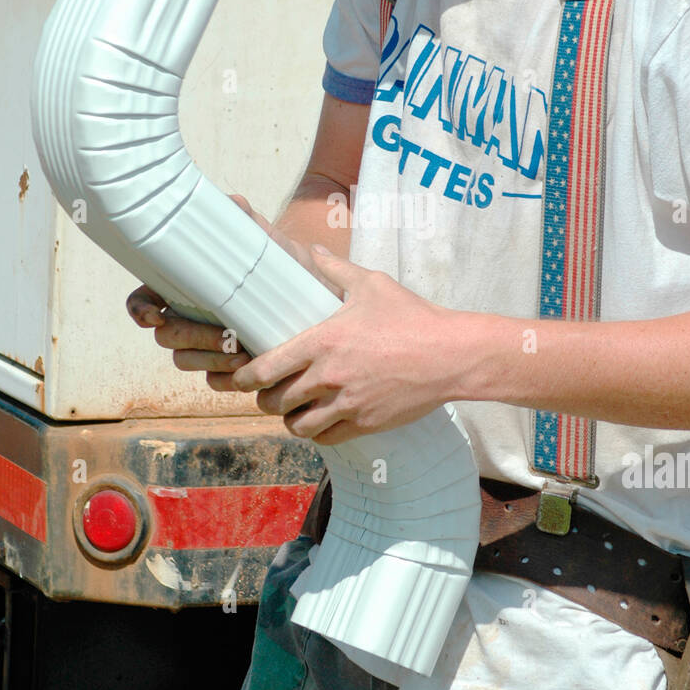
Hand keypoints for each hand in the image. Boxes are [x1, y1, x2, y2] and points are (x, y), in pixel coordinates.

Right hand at [125, 194, 344, 383]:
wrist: (319, 298)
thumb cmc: (286, 266)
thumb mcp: (272, 244)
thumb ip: (251, 223)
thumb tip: (235, 204)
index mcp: (188, 286)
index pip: (145, 299)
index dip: (141, 309)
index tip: (156, 315)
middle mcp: (189, 316)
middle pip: (166, 335)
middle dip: (192, 337)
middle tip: (227, 336)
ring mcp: (204, 345)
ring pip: (184, 360)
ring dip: (209, 360)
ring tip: (242, 355)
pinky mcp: (225, 368)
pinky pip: (212, 382)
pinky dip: (225, 379)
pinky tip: (247, 369)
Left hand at [218, 247, 461, 443]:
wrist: (450, 355)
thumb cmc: (412, 317)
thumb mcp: (372, 285)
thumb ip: (337, 270)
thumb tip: (316, 251)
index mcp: (323, 341)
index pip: (267, 367)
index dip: (245, 377)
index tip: (239, 378)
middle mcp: (329, 375)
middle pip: (276, 400)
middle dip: (266, 400)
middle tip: (268, 395)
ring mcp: (347, 403)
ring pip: (298, 425)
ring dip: (290, 420)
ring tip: (293, 413)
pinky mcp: (365, 423)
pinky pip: (327, 438)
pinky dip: (318, 433)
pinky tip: (321, 424)